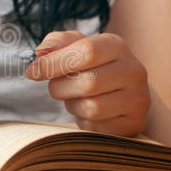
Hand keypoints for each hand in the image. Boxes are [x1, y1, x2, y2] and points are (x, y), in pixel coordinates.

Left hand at [25, 31, 149, 136]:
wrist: (121, 93)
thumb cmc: (91, 67)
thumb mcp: (76, 48)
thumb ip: (57, 44)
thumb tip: (41, 52)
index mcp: (116, 46)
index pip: (86, 51)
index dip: (54, 62)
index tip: (33, 72)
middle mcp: (133, 70)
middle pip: (88, 82)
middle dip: (61, 87)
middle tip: (56, 87)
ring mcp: (137, 98)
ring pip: (92, 107)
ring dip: (72, 105)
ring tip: (75, 98)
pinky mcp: (133, 122)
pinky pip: (98, 127)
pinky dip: (84, 121)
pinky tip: (88, 112)